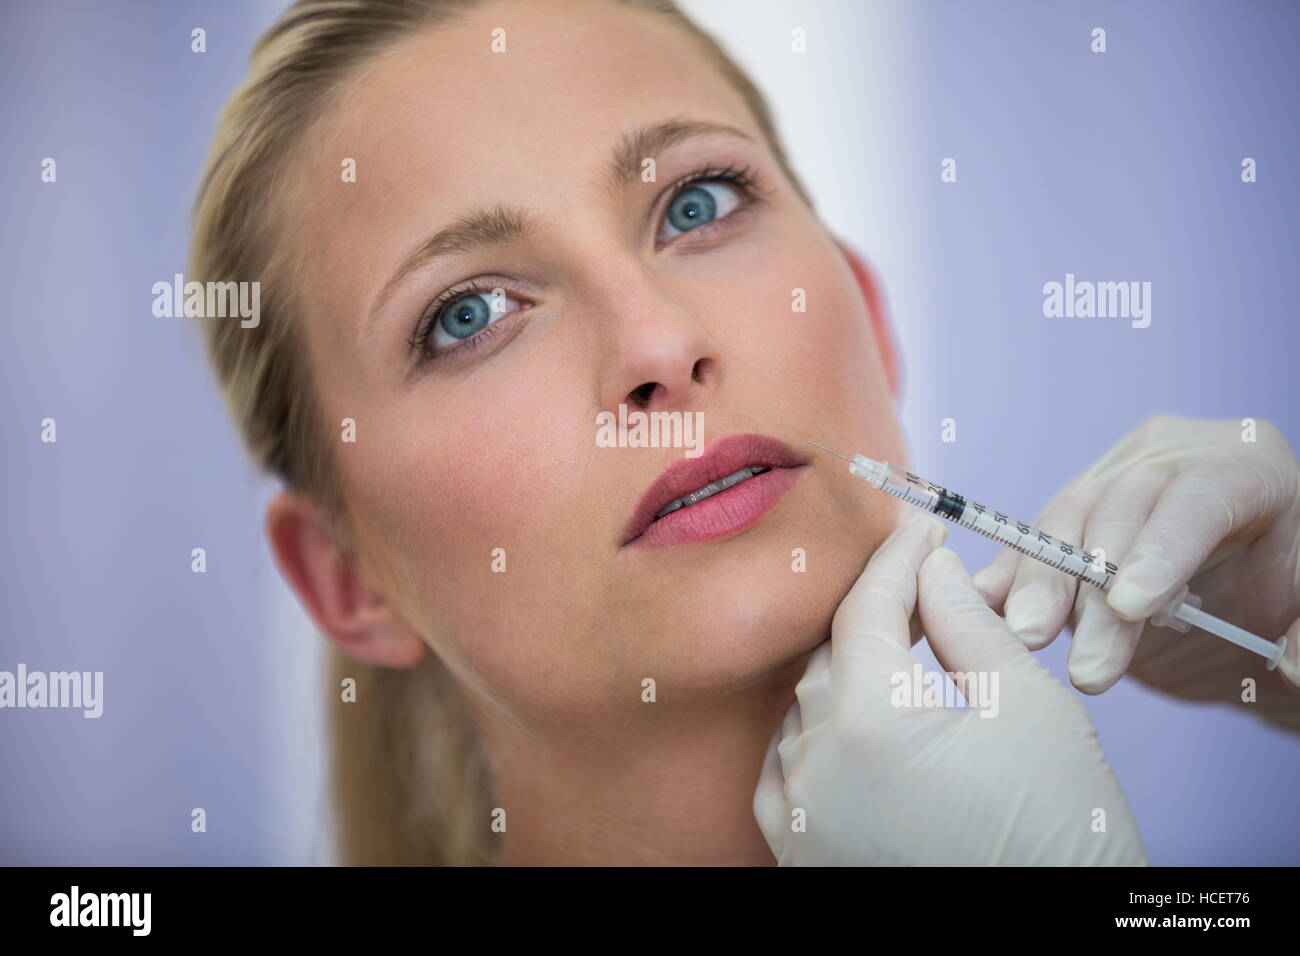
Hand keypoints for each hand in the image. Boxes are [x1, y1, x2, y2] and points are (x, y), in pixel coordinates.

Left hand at [753, 513, 1145, 864]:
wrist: (1056, 924)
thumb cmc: (1058, 827)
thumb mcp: (1026, 703)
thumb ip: (965, 620)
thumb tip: (931, 565)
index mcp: (870, 720)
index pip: (866, 607)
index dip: (897, 559)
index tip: (922, 532)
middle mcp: (816, 766)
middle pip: (830, 654)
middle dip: (874, 613)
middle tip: (921, 586)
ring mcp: (801, 815)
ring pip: (805, 709)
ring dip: (845, 672)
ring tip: (897, 651)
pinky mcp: (800, 852)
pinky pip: (782, 771)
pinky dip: (809, 735)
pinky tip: (843, 721)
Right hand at [972, 415, 1299, 728]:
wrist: (1249, 615)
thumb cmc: (1286, 602)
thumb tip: (1290, 664)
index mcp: (1246, 465)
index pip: (1199, 493)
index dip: (1160, 546)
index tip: (1132, 606)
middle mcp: (1171, 461)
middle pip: (1118, 511)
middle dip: (1093, 587)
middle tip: (1087, 660)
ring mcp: (1111, 485)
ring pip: (1063, 526)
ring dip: (1041, 588)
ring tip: (1028, 639)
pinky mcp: (1068, 521)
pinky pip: (1027, 546)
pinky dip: (1005, 579)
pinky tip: (984, 606)